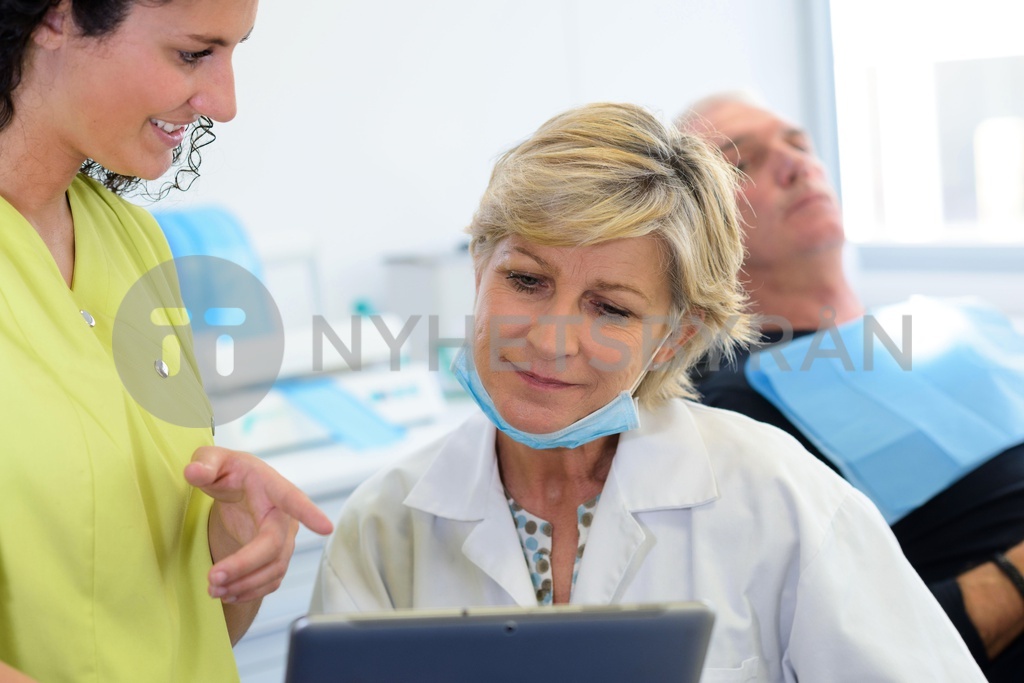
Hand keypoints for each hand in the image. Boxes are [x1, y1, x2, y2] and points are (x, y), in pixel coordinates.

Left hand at [184, 446, 333, 604]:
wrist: (239, 490)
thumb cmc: (229, 471)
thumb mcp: (213, 460)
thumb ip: (204, 462)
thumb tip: (193, 472)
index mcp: (271, 486)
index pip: (292, 498)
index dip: (309, 513)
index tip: (326, 527)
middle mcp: (283, 516)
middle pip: (275, 546)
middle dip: (245, 565)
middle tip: (212, 578)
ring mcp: (283, 539)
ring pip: (275, 569)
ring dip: (245, 584)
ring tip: (212, 589)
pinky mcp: (276, 557)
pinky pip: (271, 580)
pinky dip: (250, 591)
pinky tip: (227, 594)